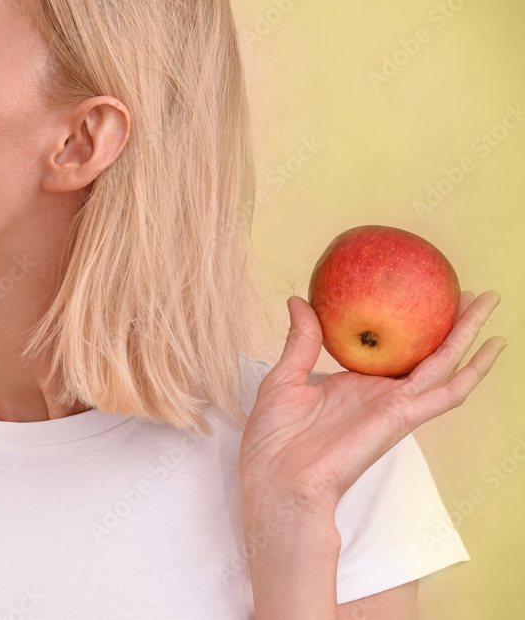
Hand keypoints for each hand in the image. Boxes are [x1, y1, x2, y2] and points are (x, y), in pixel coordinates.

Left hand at [239, 290, 505, 510]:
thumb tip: (298, 300)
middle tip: (467, 288)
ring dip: (468, 333)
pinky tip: (492, 347)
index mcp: (354, 385)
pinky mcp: (402, 417)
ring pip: (444, 364)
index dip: (407, 324)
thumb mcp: (284, 378)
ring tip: (487, 300)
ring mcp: (395, 406)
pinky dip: (473, 370)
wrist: (279, 478)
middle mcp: (380, 394)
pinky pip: (446, 392)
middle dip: (448, 322)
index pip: (389, 349)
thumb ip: (300, 341)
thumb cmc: (274, 438)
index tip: (416, 291)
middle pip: (424, 352)